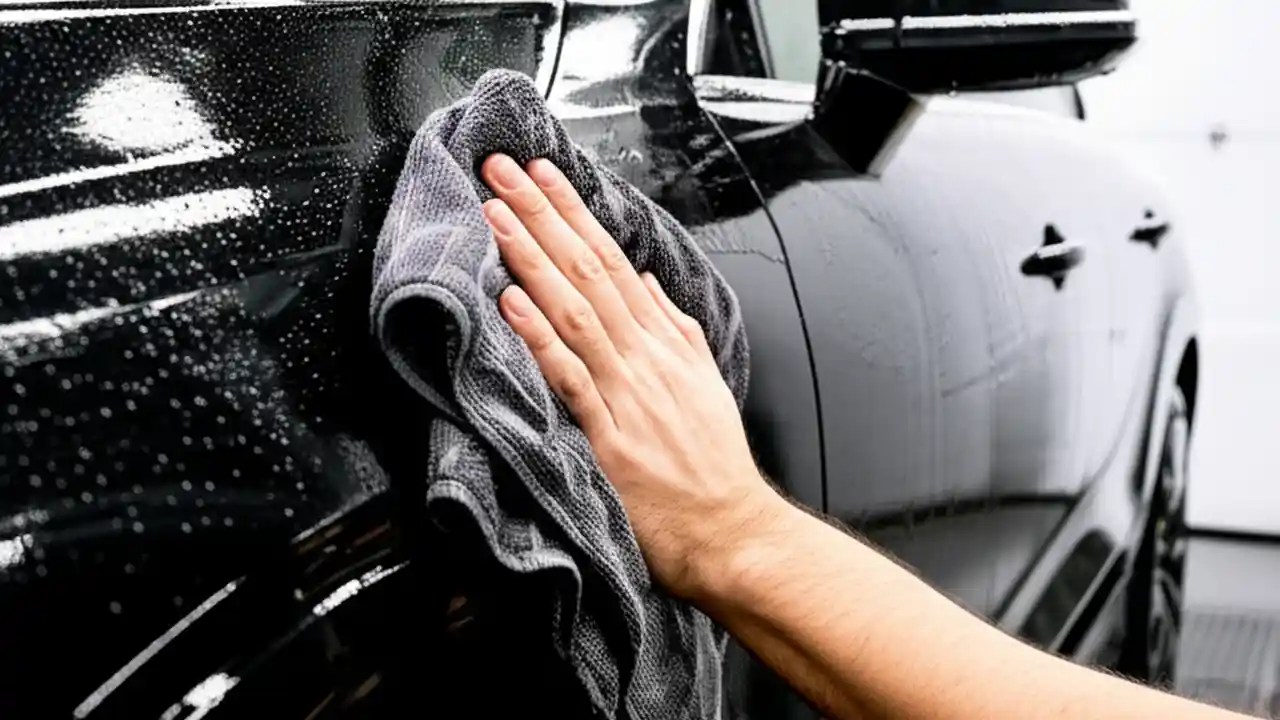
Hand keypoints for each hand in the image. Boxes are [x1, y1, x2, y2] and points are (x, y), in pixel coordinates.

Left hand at [479, 153, 786, 598]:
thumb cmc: (713, 463)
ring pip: (576, 311)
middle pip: (588, 270)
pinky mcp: (611, 436)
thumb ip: (673, 326)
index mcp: (663, 342)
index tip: (542, 174)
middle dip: (543, 214)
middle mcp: (644, 357)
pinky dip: (542, 337)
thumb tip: (642, 280)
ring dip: (533, 259)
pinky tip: (512, 302)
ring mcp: (628, 394)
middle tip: (503, 168)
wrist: (732, 529)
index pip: (611, 259)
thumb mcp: (702, 380)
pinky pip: (571, 377)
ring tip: (497, 214)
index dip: (573, 213)